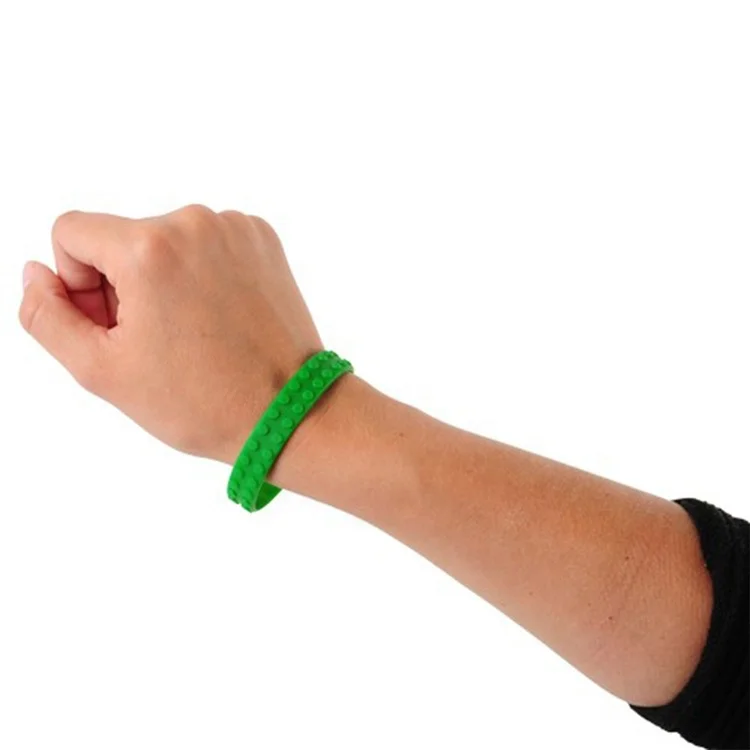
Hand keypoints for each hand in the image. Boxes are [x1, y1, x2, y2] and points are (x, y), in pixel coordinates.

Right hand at [19, 205, 326, 465]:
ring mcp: (234, 226)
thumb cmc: (201, 401)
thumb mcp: (101, 370)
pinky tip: (220, 318)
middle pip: (120, 237)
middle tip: (157, 340)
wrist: (288, 412)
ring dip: (163, 279)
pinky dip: (203, 273)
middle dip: (123, 284)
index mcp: (148, 246)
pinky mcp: (262, 237)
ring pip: (165, 241)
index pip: (70, 233)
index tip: (116, 325)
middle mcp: (193, 221)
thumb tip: (35, 274)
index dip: (79, 285)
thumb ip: (45, 316)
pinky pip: (207, 243)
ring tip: (193, 333)